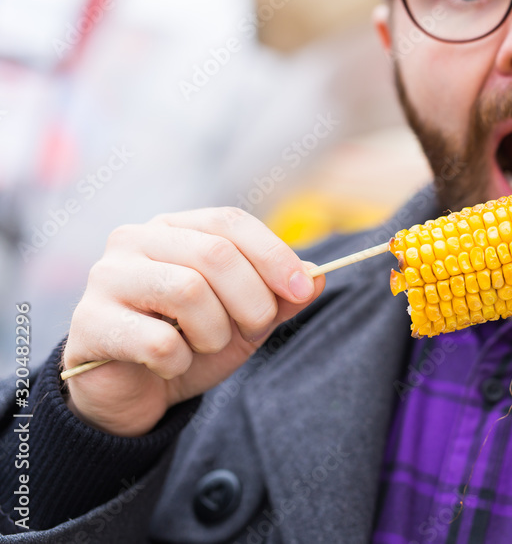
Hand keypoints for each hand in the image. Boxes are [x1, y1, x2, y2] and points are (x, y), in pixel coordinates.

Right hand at [62, 207, 325, 436]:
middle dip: (251, 300)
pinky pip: (158, 341)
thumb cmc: (189, 343)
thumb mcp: (245, 319)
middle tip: (254, 329)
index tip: (302, 290)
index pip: (230, 222)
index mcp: (175, 228)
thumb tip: (318, 276)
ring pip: (188, 291)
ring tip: (205, 346)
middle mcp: (135, 240)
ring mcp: (106, 278)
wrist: (133, 393)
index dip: (273, 254)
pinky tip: (170, 365)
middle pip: (215, 254)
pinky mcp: (89, 323)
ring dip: (215, 332)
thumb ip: (280, 297)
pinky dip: (179, 361)